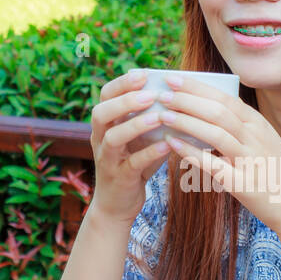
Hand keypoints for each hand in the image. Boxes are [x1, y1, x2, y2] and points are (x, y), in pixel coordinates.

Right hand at [86, 71, 173, 224]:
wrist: (117, 205)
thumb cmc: (133, 165)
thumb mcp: (139, 139)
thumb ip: (152, 119)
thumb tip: (180, 97)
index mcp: (104, 125)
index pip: (105, 96)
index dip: (122, 83)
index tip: (143, 74)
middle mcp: (100, 139)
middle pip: (101, 113)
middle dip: (125, 101)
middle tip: (150, 94)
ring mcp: (107, 160)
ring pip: (112, 137)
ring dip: (135, 124)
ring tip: (158, 117)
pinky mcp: (119, 179)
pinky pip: (131, 164)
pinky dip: (149, 153)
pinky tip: (166, 145)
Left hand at [155, 73, 280, 236]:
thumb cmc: (277, 172)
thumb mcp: (264, 142)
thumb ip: (240, 127)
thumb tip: (207, 112)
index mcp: (259, 125)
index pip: (225, 98)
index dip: (197, 88)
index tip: (174, 78)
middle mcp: (255, 138)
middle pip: (218, 111)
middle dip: (188, 100)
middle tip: (162, 94)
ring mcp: (250, 161)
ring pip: (215, 134)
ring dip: (187, 122)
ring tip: (163, 115)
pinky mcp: (243, 184)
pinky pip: (213, 165)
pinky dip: (191, 153)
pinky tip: (172, 145)